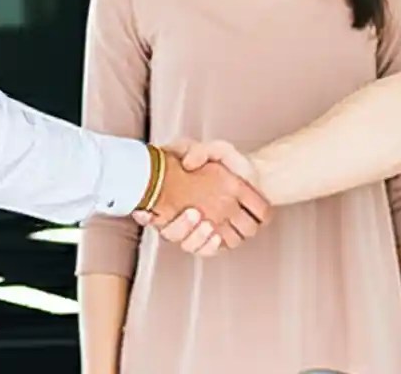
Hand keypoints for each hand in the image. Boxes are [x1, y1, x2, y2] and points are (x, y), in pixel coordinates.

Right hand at [133, 140, 264, 255]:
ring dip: (196, 238)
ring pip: (187, 244)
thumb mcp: (214, 149)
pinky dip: (210, 246)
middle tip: (193, 213)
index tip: (145, 213)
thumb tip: (188, 164)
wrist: (256, 176)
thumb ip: (199, 151)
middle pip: (169, 232)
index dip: (144, 215)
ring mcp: (198, 229)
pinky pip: (206, 251)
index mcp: (174, 194)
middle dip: (179, 226)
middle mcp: (182, 215)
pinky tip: (217, 236)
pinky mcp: (215, 240)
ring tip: (208, 225)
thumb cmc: (230, 162)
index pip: (149, 209)